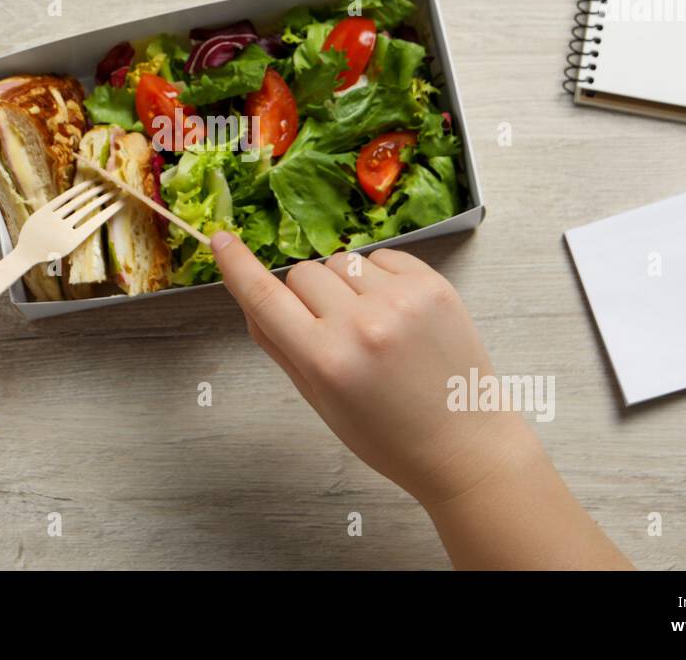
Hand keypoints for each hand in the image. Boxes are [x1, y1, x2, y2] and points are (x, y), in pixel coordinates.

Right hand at [211, 233, 630, 568]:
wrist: (465, 445)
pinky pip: (382, 257)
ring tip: (371, 325)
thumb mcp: (320, 400)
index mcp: (325, 361)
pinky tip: (394, 313)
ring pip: (340, 262)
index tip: (220, 239)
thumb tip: (252, 298)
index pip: (264, 297)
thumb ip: (281, 347)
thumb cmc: (388, 434)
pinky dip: (378, 277)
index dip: (237, 266)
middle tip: (332, 331)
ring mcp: (400, 301)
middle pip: (302, 274)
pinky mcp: (433, 285)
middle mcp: (360, 325)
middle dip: (306, 296)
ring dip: (343, 285)